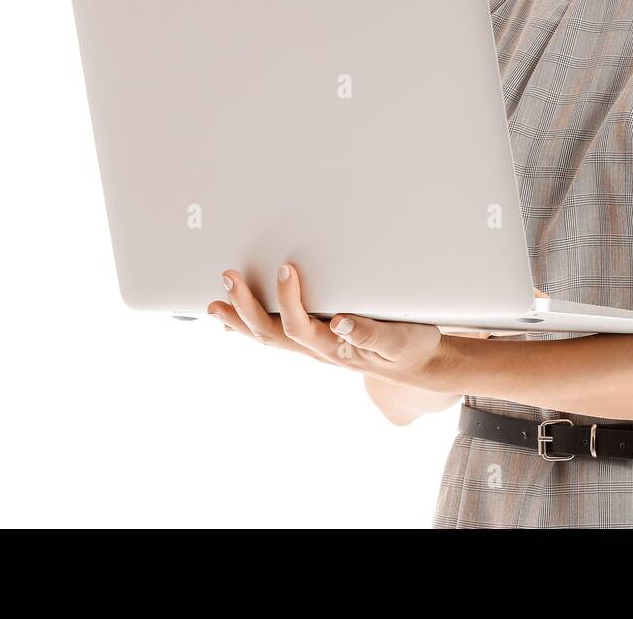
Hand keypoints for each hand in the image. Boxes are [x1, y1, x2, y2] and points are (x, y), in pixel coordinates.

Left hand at [207, 262, 456, 390]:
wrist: (418, 364)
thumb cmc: (409, 347)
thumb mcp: (399, 339)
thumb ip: (370, 333)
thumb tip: (339, 321)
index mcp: (335, 347)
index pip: (300, 326)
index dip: (288, 299)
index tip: (285, 267)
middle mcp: (318, 349)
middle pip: (271, 334)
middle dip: (246, 307)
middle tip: (228, 278)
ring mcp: (314, 347)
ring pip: (268, 336)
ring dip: (240, 319)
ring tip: (214, 305)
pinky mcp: (316, 340)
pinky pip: (276, 336)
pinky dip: (251, 327)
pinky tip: (237, 321)